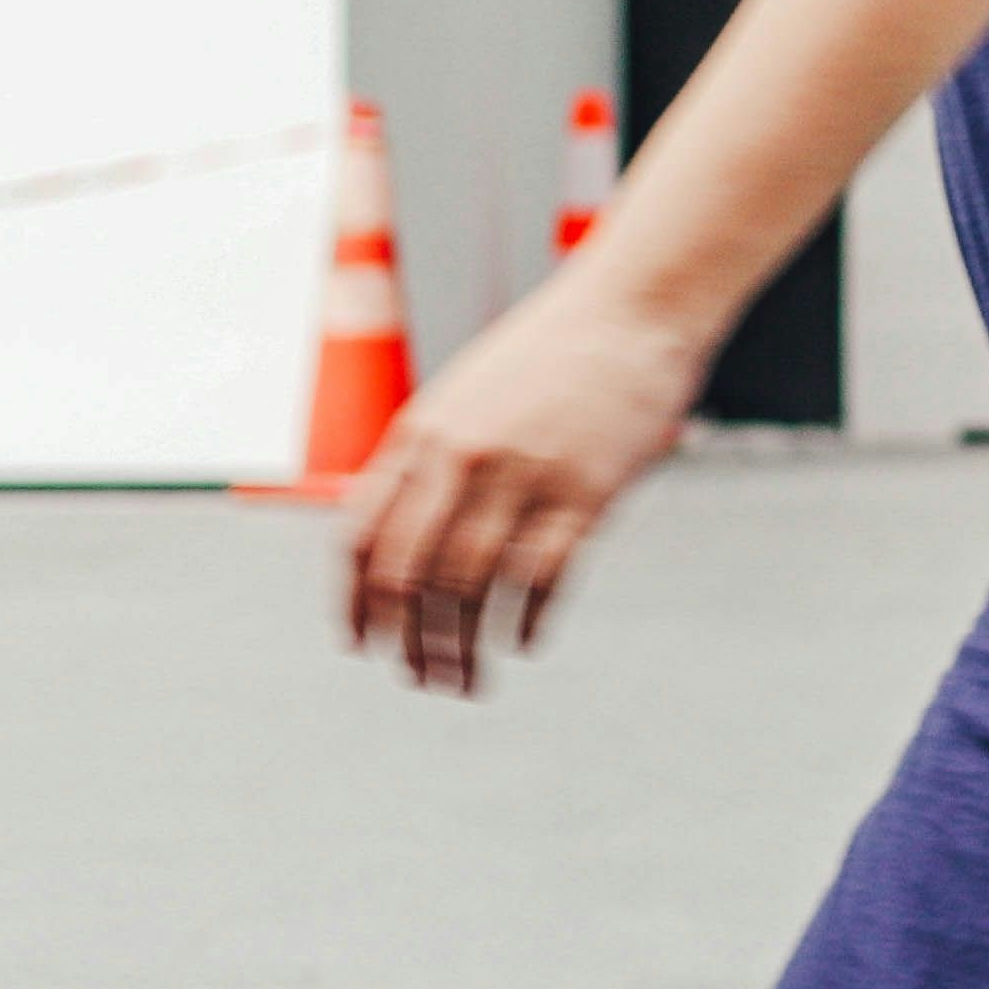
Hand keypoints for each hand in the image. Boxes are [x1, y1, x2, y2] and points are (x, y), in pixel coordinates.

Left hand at [337, 270, 713, 696]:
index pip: (362, 535)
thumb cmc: (554, 353)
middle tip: (419, 678)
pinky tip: (525, 641)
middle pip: (411, 573)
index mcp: (422, 433)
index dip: (356, 601)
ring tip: (465, 680)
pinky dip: (528, 619)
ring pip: (472, 585)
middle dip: (407, 639)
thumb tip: (400, 532)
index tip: (360, 643)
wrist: (632, 308)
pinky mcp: (584, 491)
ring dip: (463, 644)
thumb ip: (431, 456)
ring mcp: (522, 474)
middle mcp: (461, 456)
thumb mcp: (467, 395)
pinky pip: (542, 575)